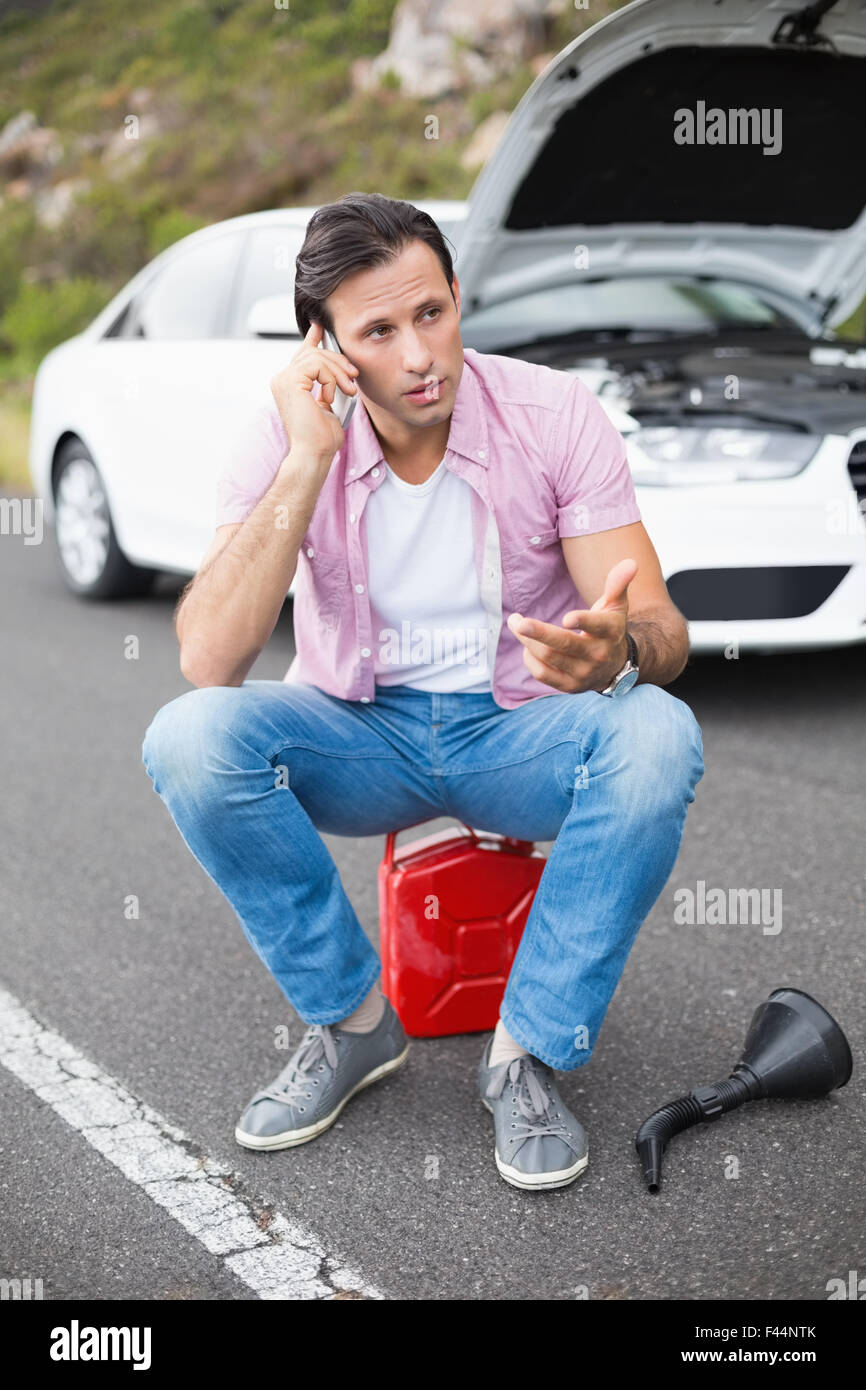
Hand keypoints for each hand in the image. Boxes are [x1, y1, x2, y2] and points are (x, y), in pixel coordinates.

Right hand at [269, 320, 358, 462]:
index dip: (312, 338)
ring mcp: (283, 379)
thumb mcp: (328, 404)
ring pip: (317, 356)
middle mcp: (282, 379)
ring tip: (348, 390)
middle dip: (338, 361)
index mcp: (290, 384)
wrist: (314, 453)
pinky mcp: (290, 380)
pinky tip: (331, 395)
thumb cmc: (321, 438)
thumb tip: (337, 372)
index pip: (302, 354)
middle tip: (353, 376)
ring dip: (338, 372)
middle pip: (313, 352)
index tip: (320, 327)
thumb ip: (327, 385)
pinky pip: (316, 364)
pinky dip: (330, 378)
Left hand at [506, 558, 637, 692]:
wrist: (615, 667)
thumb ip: (618, 583)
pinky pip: (543, 674)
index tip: (566, 618)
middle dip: (539, 633)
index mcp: (610, 631)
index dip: (582, 622)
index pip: (597, 626)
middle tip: (517, 621)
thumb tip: (630, 562)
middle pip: (565, 644)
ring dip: (527, 641)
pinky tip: (527, 646)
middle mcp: (598, 655)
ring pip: (549, 658)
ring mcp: (583, 673)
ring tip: (516, 623)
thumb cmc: (609, 628)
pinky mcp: (570, 686)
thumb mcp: (616, 605)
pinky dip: (530, 659)